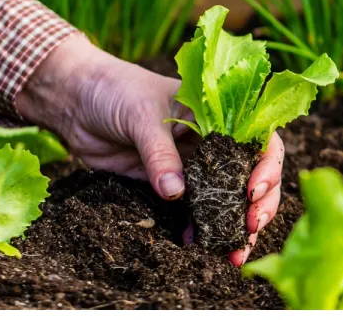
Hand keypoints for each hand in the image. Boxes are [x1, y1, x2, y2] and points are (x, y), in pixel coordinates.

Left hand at [16, 35, 282, 265]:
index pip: (259, 140)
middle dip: (258, 205)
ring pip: (227, 198)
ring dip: (234, 225)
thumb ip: (160, 154)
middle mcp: (213, 142)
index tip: (252, 191)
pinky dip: (199, 229)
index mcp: (219, 114)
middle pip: (252, 175)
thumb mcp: (141, 115)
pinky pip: (193, 211)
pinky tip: (197, 245)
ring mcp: (193, 166)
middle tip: (251, 229)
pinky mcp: (169, 185)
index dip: (266, 166)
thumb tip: (176, 194)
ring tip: (235, 253)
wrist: (76, 100)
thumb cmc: (115, 89)